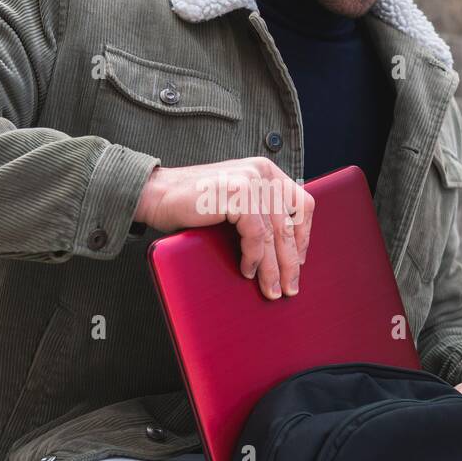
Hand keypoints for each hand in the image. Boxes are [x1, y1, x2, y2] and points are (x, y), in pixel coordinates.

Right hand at [135, 158, 314, 301]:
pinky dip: (254, 258)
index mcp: (266, 171)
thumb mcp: (235, 202)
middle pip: (288, 224)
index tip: (299, 261)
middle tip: (290, 287)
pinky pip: (255, 235)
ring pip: (273, 234)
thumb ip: (259, 212)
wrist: (157, 194)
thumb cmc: (194, 203)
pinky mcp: (237, 194)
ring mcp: (250, 180)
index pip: (302, 204)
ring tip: (272, 289)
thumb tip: (285, 250)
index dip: (304, 236)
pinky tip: (247, 272)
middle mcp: (262, 172)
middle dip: (290, 261)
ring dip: (273, 268)